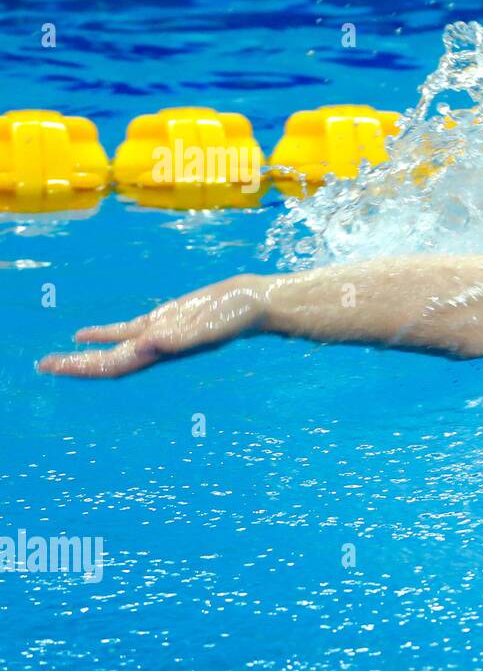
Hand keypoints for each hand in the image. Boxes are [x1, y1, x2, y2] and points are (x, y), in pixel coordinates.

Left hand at [37, 275, 266, 378]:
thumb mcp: (208, 326)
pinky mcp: (164, 319)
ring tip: (55, 359)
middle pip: (108, 361)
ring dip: (84, 354)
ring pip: (112, 348)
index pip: (115, 364)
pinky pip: (125, 330)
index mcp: (162, 351)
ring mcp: (158, 333)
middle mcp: (155, 347)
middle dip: (76, 364)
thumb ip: (181, 338)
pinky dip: (103, 334)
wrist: (253, 303)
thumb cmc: (236, 316)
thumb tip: (147, 344)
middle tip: (43, 366)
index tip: (56, 367)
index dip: (85, 367)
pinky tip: (83, 335)